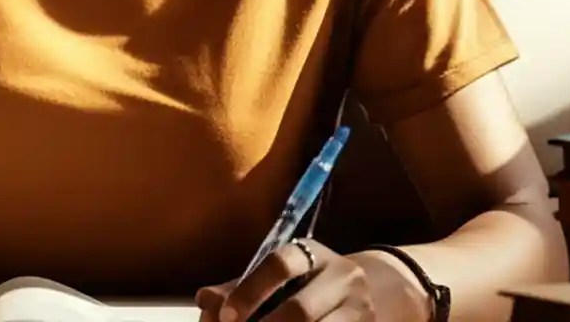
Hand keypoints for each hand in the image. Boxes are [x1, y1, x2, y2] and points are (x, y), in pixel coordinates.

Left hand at [196, 239, 375, 321]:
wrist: (364, 296)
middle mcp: (342, 277)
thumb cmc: (303, 286)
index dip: (250, 292)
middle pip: (300, 310)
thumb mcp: (274, 278)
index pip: (280, 264)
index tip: (227, 316)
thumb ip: (238, 288)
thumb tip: (205, 300)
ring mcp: (359, 310)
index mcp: (311, 253)